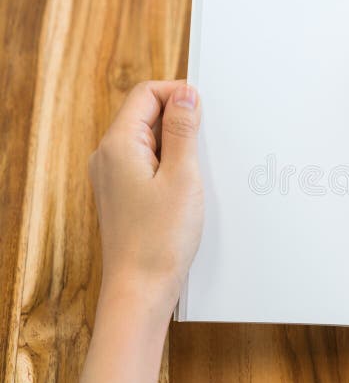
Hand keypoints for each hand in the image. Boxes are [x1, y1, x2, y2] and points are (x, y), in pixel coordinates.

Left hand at [89, 79, 202, 315]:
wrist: (141, 289)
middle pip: (146, 114)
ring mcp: (113, 176)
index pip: (146, 94)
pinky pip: (147, 163)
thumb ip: (183, 130)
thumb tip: (185, 94)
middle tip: (206, 143)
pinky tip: (187, 186)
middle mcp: (108, 156)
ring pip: (149, 139)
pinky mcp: (123, 194)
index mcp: (118, 144)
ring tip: (197, 170)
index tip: (205, 110)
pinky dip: (170, 164)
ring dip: (177, 145)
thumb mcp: (182, 176)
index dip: (178, 94)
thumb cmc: (160, 239)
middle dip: (180, 120)